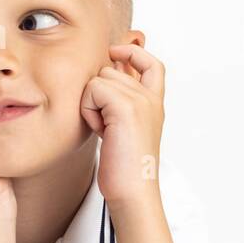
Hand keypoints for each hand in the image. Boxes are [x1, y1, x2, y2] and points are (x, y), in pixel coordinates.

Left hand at [80, 43, 165, 211]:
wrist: (133, 191)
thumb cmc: (124, 167)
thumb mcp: (123, 127)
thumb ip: (119, 101)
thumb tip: (105, 74)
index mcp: (155, 102)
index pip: (151, 63)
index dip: (132, 51)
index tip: (115, 52)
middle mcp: (151, 98)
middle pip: (109, 69)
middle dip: (97, 95)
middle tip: (106, 126)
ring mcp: (141, 100)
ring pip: (98, 79)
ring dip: (91, 104)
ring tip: (105, 130)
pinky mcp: (126, 106)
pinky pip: (92, 90)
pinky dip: (89, 111)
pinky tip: (101, 132)